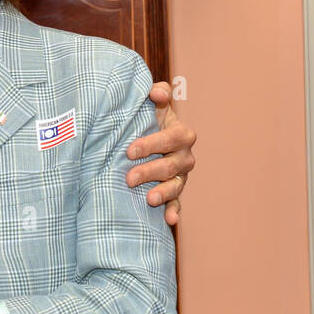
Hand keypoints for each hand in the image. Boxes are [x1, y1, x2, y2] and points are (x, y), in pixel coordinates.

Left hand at [127, 81, 195, 226]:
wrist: (145, 137)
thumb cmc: (147, 118)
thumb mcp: (152, 104)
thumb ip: (156, 93)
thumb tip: (156, 93)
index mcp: (181, 134)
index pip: (171, 138)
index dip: (153, 144)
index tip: (130, 150)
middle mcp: (185, 156)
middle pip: (171, 165)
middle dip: (150, 171)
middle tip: (129, 177)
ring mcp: (181, 175)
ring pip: (175, 185)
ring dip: (163, 193)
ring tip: (149, 199)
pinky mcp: (175, 192)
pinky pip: (177, 203)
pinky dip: (174, 211)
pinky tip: (169, 220)